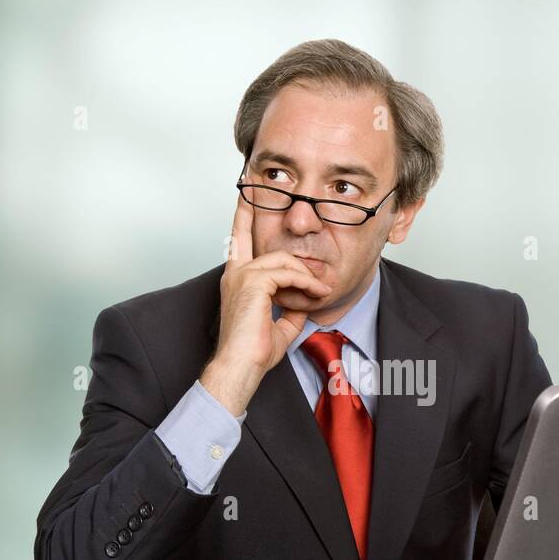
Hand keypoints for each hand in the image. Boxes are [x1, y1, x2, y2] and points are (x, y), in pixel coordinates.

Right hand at [200, 192, 332, 415]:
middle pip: (260, 239)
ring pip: (283, 260)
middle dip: (276, 233)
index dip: (244, 214)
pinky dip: (306, 283)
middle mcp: (235, 273)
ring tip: (322, 291)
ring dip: (307, 275)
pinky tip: (317, 294)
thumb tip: (305, 302)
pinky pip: (288, 273)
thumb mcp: (280, 326)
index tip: (247, 192)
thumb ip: (291, 308)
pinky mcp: (253, 283)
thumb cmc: (254, 353)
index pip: (240, 239)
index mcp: (237, 280)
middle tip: (289, 238)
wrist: (240, 367)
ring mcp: (242, 276)